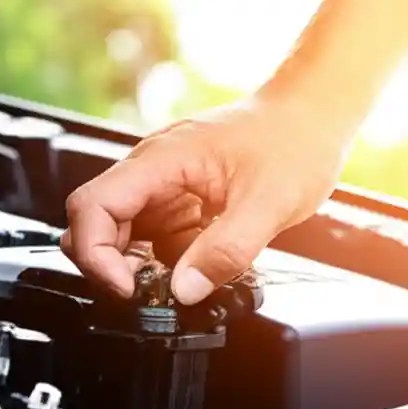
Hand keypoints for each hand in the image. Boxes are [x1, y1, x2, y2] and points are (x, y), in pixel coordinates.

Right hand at [62, 93, 350, 303]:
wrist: (315, 114)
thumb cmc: (294, 139)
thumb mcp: (268, 205)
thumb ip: (224, 251)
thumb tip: (184, 290)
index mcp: (161, 161)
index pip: (92, 207)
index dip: (96, 255)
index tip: (127, 287)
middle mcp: (153, 170)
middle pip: (97, 224)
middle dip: (112, 267)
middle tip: (149, 294)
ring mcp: (164, 184)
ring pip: (124, 235)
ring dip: (141, 267)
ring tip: (180, 283)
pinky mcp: (181, 199)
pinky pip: (156, 237)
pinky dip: (166, 261)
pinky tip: (197, 267)